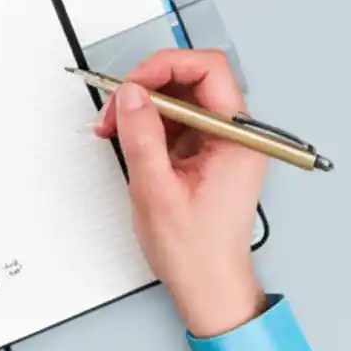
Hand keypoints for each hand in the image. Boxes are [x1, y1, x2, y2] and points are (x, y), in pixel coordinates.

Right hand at [95, 50, 269, 337]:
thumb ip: (142, 136)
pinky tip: (125, 138)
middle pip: (191, 80)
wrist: (208, 285)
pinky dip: (146, 125)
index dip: (167, 66)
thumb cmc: (196, 251)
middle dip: (147, 87)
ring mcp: (218, 143)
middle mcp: (234, 135)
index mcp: (238, 139)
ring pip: (178, 100)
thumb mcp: (157, 190)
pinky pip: (174, 122)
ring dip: (142, 107)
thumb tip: (130, 94)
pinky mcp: (203, 153)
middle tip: (116, 107)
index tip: (134, 83)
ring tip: (113, 127)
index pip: (209, 71)